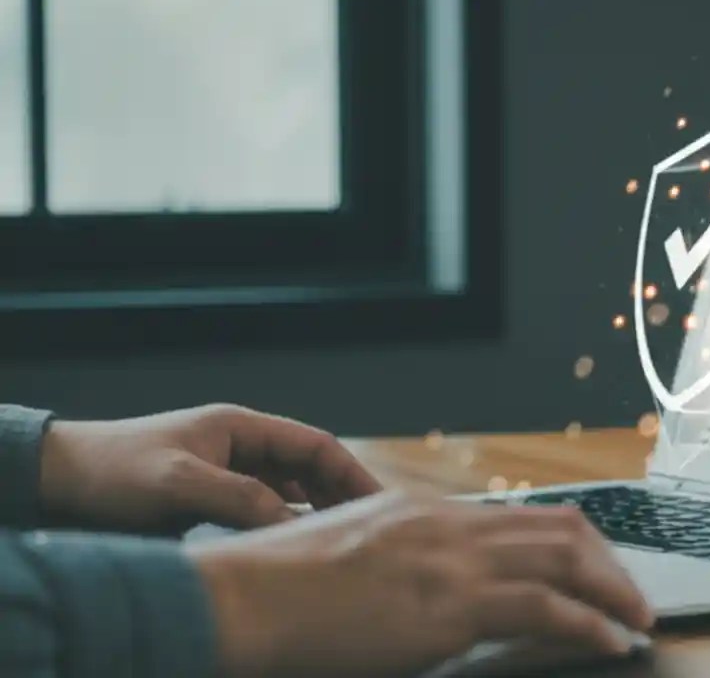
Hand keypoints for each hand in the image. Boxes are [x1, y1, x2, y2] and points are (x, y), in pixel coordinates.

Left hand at [39, 403, 381, 533]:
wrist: (60, 483)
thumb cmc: (113, 473)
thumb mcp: (179, 484)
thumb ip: (239, 499)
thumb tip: (293, 521)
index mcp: (242, 428)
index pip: (317, 446)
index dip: (353, 474)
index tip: (379, 504)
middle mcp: (241, 448)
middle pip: (311, 470)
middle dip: (343, 496)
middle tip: (371, 531)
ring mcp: (228, 475)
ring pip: (291, 493)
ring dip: (317, 514)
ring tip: (344, 544)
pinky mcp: (212, 502)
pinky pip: (265, 513)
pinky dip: (287, 528)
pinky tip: (297, 552)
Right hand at [188, 490, 654, 677]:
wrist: (239, 599)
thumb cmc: (277, 588)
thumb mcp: (351, 554)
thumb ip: (401, 560)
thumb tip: (431, 589)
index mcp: (426, 511)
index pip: (525, 516)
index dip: (574, 544)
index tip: (596, 571)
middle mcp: (449, 524)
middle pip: (560, 528)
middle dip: (608, 563)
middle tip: (632, 597)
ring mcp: (451, 560)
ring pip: (565, 558)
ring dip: (614, 592)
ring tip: (637, 621)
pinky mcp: (448, 604)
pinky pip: (545, 606)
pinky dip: (590, 623)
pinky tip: (610, 640)